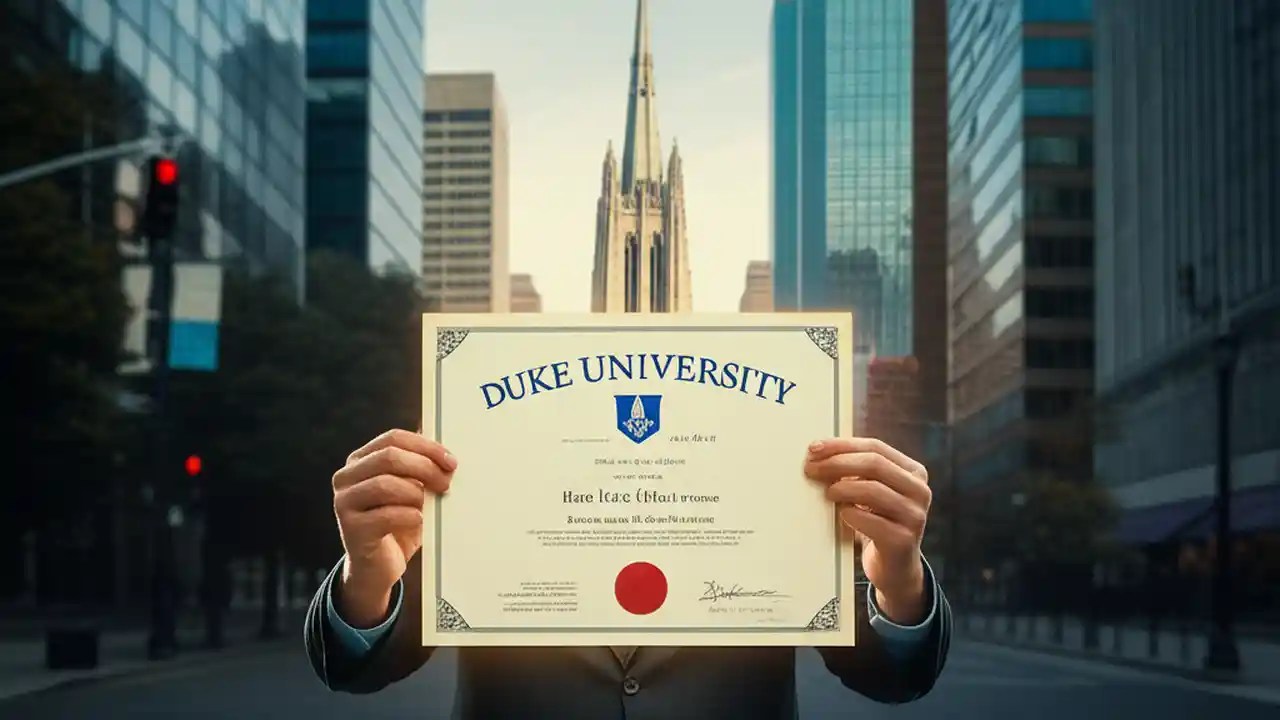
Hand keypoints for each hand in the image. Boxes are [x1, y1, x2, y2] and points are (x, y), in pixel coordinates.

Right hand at [331, 429, 455, 626]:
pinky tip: (418, 521)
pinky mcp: (351, 528)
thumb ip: (418, 467)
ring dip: (416, 493)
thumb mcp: (409, 490)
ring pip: (385, 484)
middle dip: (425, 467)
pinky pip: (386, 515)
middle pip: (389, 457)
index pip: (393, 438)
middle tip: (446, 482)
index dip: (425, 446)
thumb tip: (443, 447)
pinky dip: (410, 516)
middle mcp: (346, 478)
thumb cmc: (396, 524)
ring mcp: (344, 503)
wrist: (377, 568)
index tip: (450, 460)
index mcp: (360, 461)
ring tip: (428, 506)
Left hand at [803, 437, 931, 624]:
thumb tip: (816, 453)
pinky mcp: (904, 540)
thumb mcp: (872, 492)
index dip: (842, 445)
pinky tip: (841, 515)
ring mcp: (914, 516)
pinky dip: (851, 514)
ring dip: (843, 487)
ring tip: (827, 493)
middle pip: (874, 464)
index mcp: (913, 472)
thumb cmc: (877, 522)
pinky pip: (871, 521)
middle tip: (811, 469)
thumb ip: (855, 470)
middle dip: (837, 463)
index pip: (875, 447)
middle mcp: (919, 491)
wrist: (894, 568)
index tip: (814, 448)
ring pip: (873, 489)